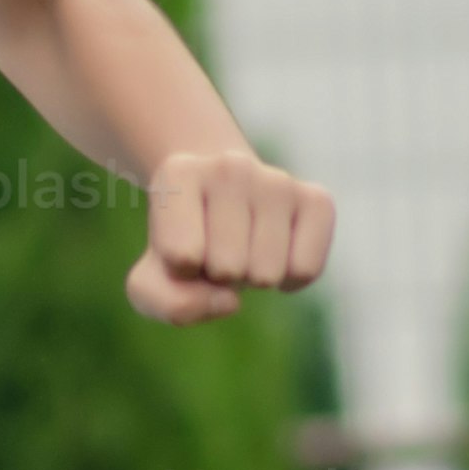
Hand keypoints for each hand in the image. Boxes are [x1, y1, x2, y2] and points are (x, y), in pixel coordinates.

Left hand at [134, 144, 333, 324]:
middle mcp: (229, 166)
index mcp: (178, 174)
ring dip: (252, 277)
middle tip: (217, 248)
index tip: (182, 245)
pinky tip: (275, 254)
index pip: (180, 257)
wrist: (223, 203)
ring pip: (266, 273)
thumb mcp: (151, 281)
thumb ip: (168, 303)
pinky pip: (305, 270)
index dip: (180, 270)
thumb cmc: (184, 245)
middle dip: (219, 275)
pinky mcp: (316, 199)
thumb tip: (230, 300)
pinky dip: (289, 280)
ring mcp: (277, 179)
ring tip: (243, 247)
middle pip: (227, 268)